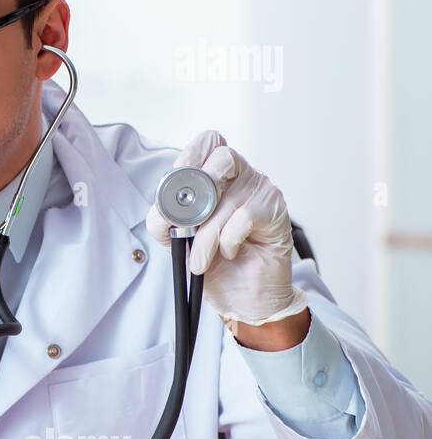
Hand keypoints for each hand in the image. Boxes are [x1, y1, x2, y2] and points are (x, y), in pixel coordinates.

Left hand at [145, 130, 307, 329]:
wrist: (242, 297)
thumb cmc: (215, 264)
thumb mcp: (177, 239)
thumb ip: (164, 218)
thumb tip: (161, 210)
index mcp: (219, 175)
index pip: (209, 142)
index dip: (191, 154)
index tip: (175, 183)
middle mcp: (243, 176)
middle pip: (222, 157)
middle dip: (199, 191)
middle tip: (188, 223)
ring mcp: (262, 191)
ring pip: (226, 199)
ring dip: (205, 236)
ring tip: (200, 259)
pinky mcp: (276, 212)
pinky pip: (243, 218)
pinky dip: (227, 240)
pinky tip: (229, 252)